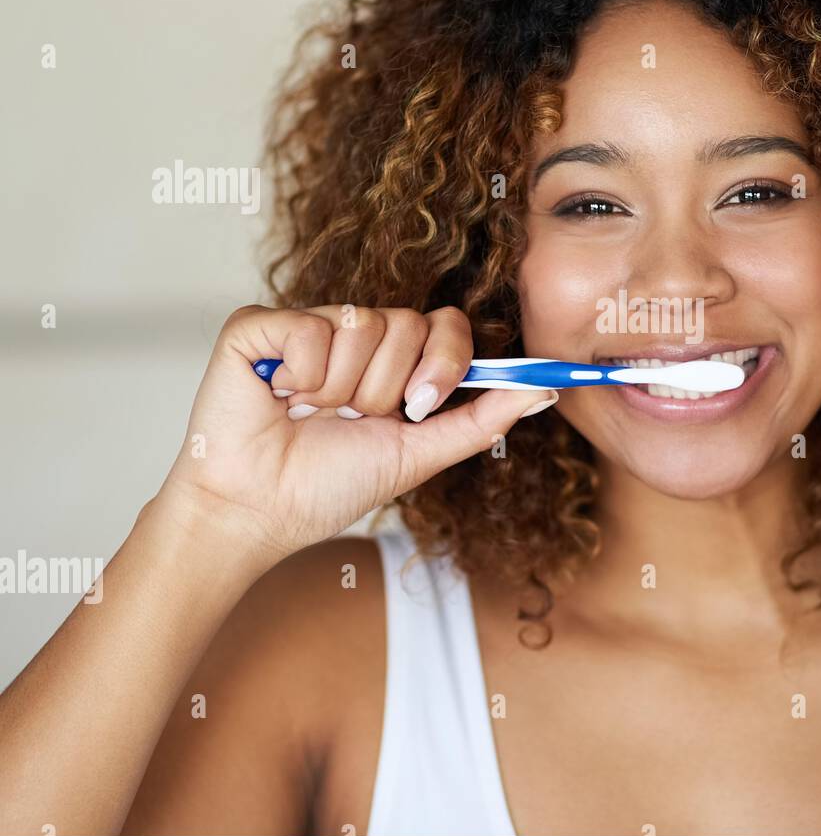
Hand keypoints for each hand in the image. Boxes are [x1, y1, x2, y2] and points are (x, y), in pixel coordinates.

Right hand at [154, 304, 557, 568]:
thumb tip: (547, 391)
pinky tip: (278, 397)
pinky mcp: (258, 326)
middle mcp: (355, 334)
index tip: (419, 408)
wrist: (259, 512)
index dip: (443, 361)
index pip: (446, 323)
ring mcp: (308, 325)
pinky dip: (300, 375)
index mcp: (395, 361)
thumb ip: (482, 419)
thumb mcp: (421, 453)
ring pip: (361, 324)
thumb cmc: (330, 486)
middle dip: (384, 389)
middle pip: (408, 324)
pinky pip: (310, 327)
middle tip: (349, 419)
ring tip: (308, 414)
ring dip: (340, 389)